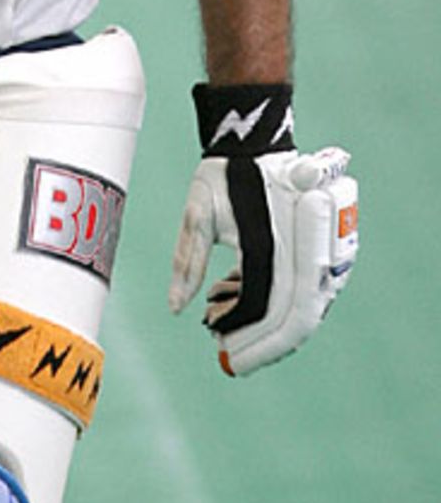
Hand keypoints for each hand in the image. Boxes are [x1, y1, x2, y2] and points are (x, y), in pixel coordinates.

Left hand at [169, 145, 357, 374]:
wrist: (256, 145)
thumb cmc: (224, 175)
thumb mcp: (197, 214)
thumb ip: (187, 262)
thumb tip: (175, 309)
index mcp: (273, 242)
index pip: (266, 308)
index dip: (245, 336)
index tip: (222, 351)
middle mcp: (306, 250)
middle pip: (294, 321)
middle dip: (263, 346)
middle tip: (230, 357)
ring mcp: (324, 251)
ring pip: (305, 310)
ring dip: (268, 325)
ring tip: (219, 314)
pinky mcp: (327, 252)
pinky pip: (308, 292)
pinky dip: (277, 304)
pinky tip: (234, 293)